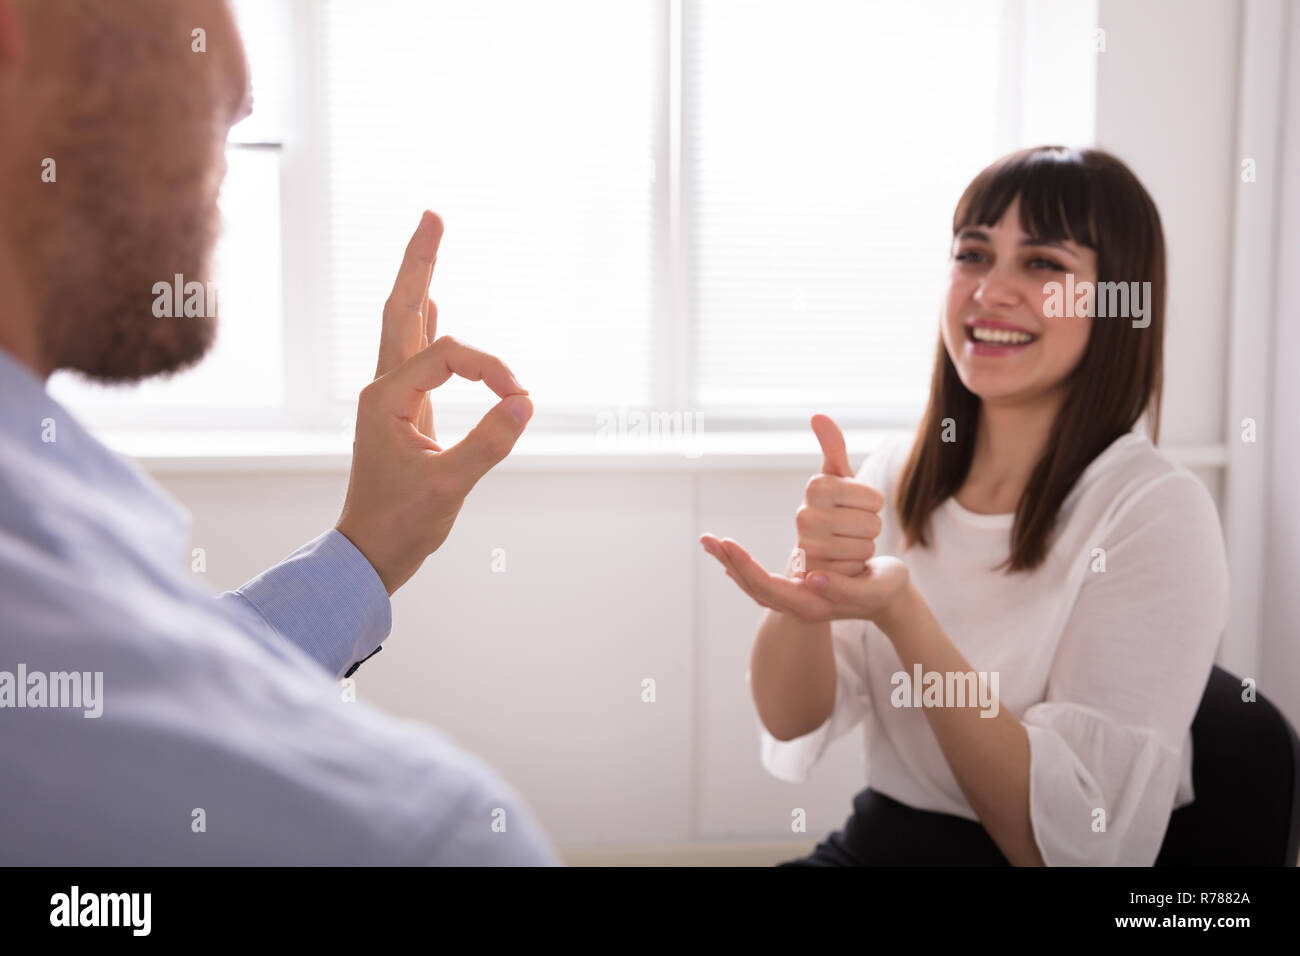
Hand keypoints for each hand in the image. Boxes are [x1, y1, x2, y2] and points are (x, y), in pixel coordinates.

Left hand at [335, 212, 533, 593]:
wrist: (368, 555)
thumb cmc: (400, 524)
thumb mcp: (448, 486)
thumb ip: (488, 442)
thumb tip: (524, 401)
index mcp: (387, 399)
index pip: (450, 357)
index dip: (491, 369)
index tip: (520, 397)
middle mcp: (383, 390)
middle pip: (403, 311)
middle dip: (419, 263)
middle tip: (433, 216)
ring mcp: (391, 400)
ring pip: (407, 330)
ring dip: (421, 286)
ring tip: (429, 244)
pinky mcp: (403, 414)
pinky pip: (416, 357)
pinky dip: (426, 327)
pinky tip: (431, 307)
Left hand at [700, 535, 910, 623]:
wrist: (892, 599)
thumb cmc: (886, 590)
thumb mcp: (872, 588)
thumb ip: (844, 588)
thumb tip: (810, 578)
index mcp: (812, 605)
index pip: (767, 587)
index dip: (745, 565)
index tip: (727, 543)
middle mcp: (799, 605)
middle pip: (753, 586)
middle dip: (729, 562)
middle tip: (707, 539)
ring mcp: (796, 600)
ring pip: (754, 585)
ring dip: (730, 564)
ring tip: (709, 543)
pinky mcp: (798, 589)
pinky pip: (763, 582)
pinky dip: (743, 569)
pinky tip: (730, 559)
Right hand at [792, 414, 883, 577]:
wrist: (816, 553)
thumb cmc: (833, 509)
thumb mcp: (837, 479)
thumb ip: (832, 446)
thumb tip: (818, 415)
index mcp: (815, 487)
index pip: (875, 498)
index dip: (871, 504)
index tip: (851, 505)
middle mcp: (804, 515)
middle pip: (872, 523)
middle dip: (867, 527)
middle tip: (847, 528)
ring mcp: (808, 546)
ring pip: (866, 546)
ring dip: (861, 547)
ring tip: (842, 544)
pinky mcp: (814, 574)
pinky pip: (857, 567)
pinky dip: (853, 567)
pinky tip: (838, 563)